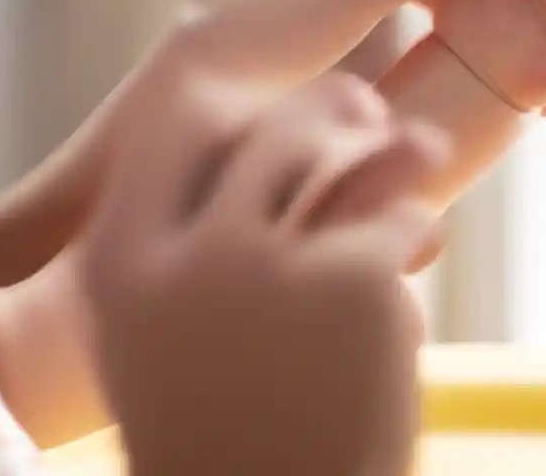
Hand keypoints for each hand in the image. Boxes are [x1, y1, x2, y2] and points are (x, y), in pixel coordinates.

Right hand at [82, 73, 442, 475]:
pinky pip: (404, 221)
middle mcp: (186, 250)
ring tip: (424, 148)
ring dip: (393, 151)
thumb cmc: (227, 439)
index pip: (181, 127)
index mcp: (121, 264)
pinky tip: (416, 262)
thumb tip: (266, 143)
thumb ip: (191, 246)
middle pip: (272, 132)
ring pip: (348, 160)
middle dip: (328, 111)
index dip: (241, 107)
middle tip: (368, 106)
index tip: (280, 107)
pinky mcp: (355, 278)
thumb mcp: (168, 343)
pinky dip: (415, 237)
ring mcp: (270, 261)